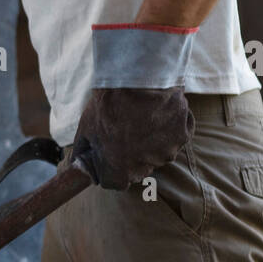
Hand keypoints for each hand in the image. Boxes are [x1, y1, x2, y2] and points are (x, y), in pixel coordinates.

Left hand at [72, 86, 194, 190]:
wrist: (138, 79)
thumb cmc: (109, 104)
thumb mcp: (85, 129)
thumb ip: (83, 151)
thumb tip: (79, 161)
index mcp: (118, 171)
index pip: (114, 182)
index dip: (108, 169)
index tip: (108, 155)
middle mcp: (144, 168)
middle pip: (136, 169)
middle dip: (129, 156)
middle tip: (125, 131)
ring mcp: (166, 153)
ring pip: (157, 154)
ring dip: (151, 142)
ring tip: (142, 118)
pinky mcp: (182, 136)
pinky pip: (176, 137)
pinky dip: (170, 128)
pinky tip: (159, 112)